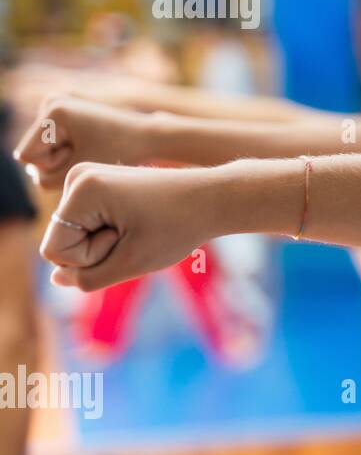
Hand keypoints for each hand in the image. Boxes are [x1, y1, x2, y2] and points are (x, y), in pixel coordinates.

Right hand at [13, 96, 154, 191]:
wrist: (146, 135)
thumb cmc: (119, 152)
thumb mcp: (79, 170)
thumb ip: (46, 180)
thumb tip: (34, 172)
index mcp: (53, 111)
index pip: (27, 156)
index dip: (53, 166)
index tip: (81, 156)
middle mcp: (51, 101)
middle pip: (34, 152)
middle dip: (58, 161)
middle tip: (89, 153)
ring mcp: (57, 104)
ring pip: (42, 149)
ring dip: (64, 158)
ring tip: (90, 148)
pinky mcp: (64, 111)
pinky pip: (51, 143)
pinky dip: (68, 150)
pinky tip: (88, 144)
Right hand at [39, 162, 215, 290]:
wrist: (211, 197)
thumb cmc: (178, 227)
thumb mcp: (131, 263)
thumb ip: (88, 277)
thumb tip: (56, 278)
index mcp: (80, 188)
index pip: (55, 251)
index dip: (90, 260)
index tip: (128, 238)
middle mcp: (77, 176)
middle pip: (62, 241)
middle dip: (98, 250)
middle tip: (138, 232)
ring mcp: (87, 178)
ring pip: (75, 235)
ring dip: (106, 242)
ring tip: (140, 226)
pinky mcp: (99, 184)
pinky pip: (88, 225)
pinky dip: (111, 232)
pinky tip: (138, 222)